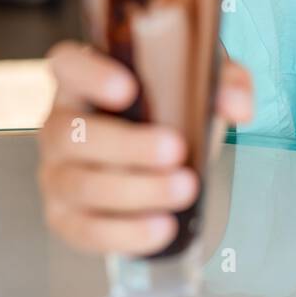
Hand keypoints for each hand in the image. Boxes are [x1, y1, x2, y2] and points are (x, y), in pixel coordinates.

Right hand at [37, 40, 253, 255]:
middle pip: (69, 133)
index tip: (127, 88)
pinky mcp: (66, 216)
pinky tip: (161, 227)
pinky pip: (85, 229)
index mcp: (82, 80)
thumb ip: (223, 81)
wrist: (163, 153)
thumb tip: (238, 105)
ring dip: (133, 192)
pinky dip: (124, 233)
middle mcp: (60, 124)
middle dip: (126, 145)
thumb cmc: (169, 108)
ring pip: (79, 185)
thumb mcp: (199, 82)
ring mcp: (57, 172)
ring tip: (183, 190)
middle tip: (176, 150)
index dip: (88, 74)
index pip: (66, 63)